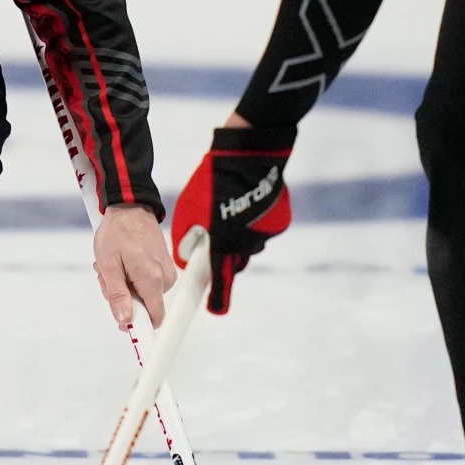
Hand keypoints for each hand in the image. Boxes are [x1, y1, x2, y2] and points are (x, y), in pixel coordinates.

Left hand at [91, 203, 173, 329]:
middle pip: (144, 307)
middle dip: (123, 299)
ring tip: (115, 266)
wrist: (130, 208)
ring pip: (144, 296)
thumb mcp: (108, 265)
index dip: (139, 326)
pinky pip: (148, 285)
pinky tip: (124, 264)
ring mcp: (167, 273)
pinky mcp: (165, 268)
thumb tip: (124, 320)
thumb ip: (117, 295)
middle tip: (108, 277)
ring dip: (125, 287)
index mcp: (151, 279)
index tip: (124, 326)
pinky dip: (132, 279)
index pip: (154, 318)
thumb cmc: (117, 232)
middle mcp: (165, 279)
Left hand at [172, 124, 296, 313]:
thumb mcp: (188, 209)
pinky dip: (252, 222)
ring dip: (237, 237)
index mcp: (224, 244)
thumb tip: (185, 255)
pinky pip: (260, 229)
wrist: (250, 154)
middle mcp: (248, 245)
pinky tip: (244, 204)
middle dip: (224, 256)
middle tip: (214, 237)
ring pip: (248, 245)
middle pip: (234, 262)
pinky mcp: (278, 222)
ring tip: (228, 211)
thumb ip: (186, 237)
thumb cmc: (213, 181)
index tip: (215, 309)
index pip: (220, 282)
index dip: (218, 298)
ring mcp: (265, 234)